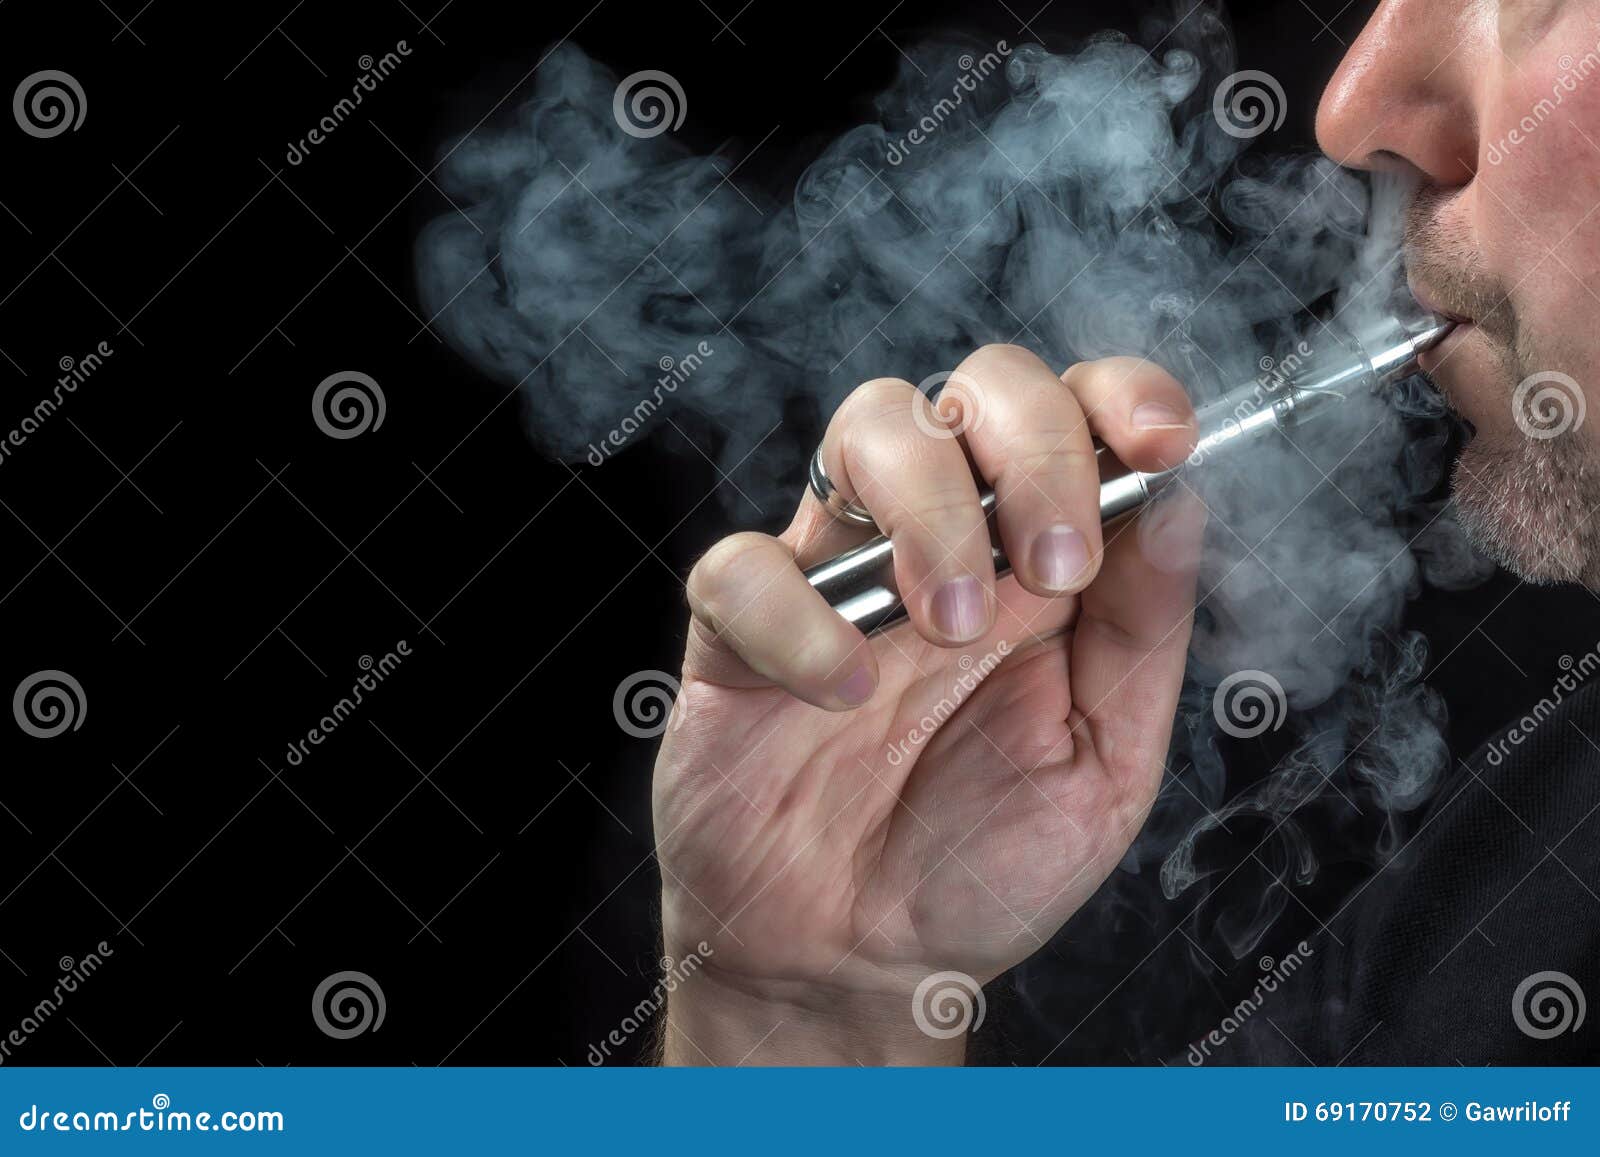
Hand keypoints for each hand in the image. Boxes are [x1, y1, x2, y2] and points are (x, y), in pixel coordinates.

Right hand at [652, 345, 1203, 1064]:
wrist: (856, 966)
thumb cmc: (980, 865)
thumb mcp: (1104, 767)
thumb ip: (1143, 636)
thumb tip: (1179, 503)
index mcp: (1041, 564)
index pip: (1079, 415)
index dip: (1119, 394)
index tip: (1160, 442)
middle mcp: (943, 543)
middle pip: (977, 388)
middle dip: (1033, 447)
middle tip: (1054, 569)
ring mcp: (838, 574)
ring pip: (866, 427)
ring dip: (926, 506)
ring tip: (947, 625)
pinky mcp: (737, 630)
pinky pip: (744, 566)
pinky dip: (797, 617)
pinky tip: (840, 695)